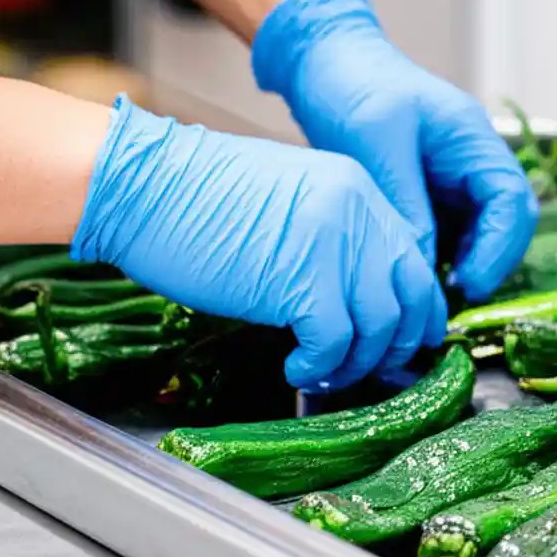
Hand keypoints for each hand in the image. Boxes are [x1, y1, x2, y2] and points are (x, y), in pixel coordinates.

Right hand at [70, 97, 446, 390]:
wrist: (143, 184)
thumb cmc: (194, 195)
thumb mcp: (284, 199)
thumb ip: (329, 235)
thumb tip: (351, 293)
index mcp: (355, 189)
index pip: (413, 256)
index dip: (412, 307)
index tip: (396, 338)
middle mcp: (355, 212)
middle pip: (412, 293)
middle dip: (397, 342)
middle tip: (369, 367)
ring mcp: (332, 245)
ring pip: (380, 325)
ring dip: (355, 362)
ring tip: (322, 372)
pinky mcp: (299, 281)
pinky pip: (334, 343)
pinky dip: (318, 367)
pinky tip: (295, 369)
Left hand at [252, 0, 538, 302]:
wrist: (317, 60)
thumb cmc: (349, 86)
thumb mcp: (377, 145)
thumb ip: (406, 206)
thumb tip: (424, 271)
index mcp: (472, 138)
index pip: (512, 202)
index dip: (498, 249)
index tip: (466, 284)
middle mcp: (470, 159)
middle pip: (504, 223)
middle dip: (484, 264)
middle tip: (444, 299)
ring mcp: (450, 175)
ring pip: (476, 233)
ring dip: (459, 265)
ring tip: (424, 293)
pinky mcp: (424, 190)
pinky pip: (444, 232)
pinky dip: (434, 257)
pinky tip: (407, 274)